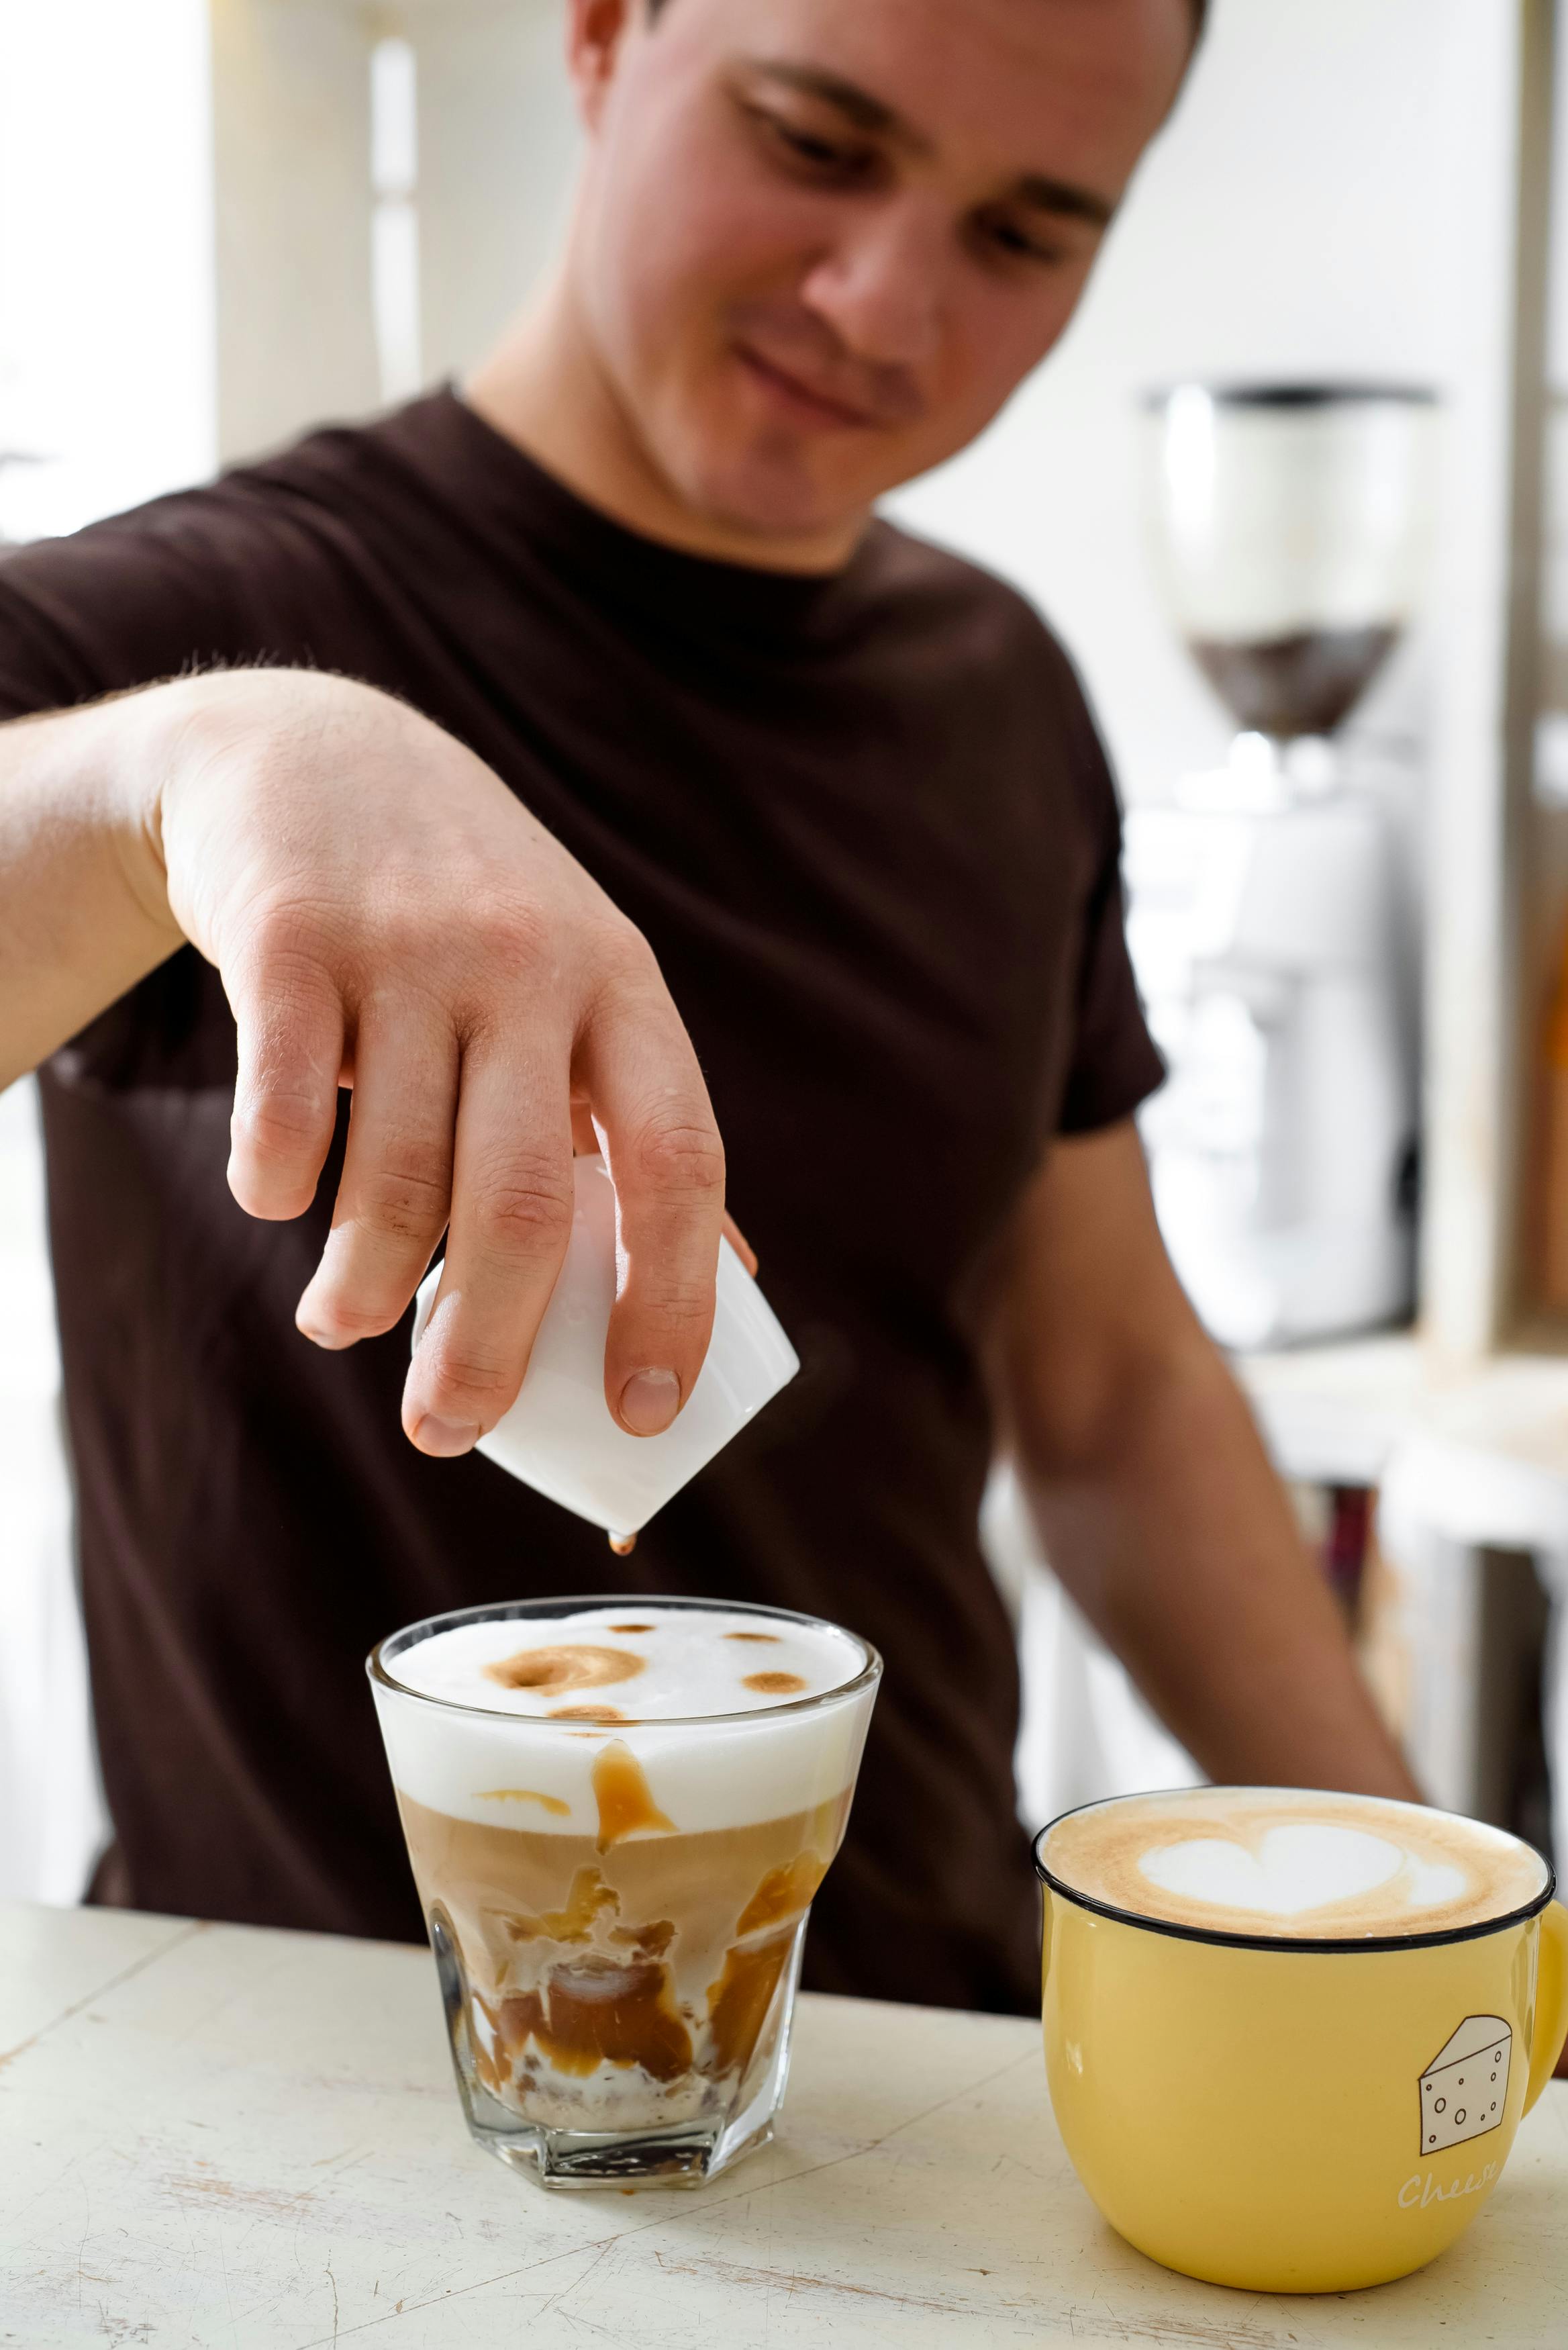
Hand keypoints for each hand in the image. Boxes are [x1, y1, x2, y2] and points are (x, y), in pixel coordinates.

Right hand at [142, 668, 726, 1453]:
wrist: (316, 755)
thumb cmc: (471, 919)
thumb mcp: (581, 986)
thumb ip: (633, 1122)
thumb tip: (734, 1281)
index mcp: (624, 989)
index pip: (681, 1161)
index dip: (676, 1296)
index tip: (647, 1410)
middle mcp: (531, 962)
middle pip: (525, 1201)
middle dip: (489, 1345)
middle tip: (448, 1429)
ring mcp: (408, 944)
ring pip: (396, 1174)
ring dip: (364, 1288)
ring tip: (343, 1327)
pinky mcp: (289, 937)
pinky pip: (283, 1104)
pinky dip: (276, 1184)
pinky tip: (277, 1205)